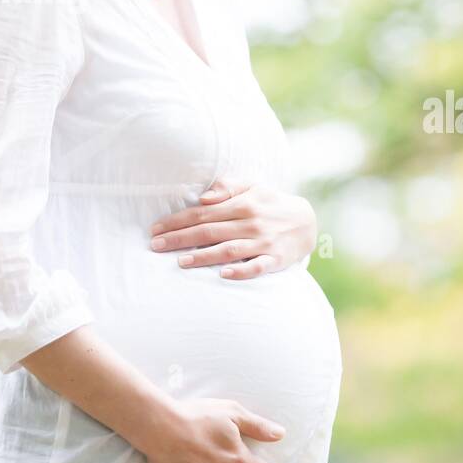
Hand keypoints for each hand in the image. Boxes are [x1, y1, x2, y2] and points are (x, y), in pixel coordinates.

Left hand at [148, 178, 317, 278]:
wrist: (308, 221)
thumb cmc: (271, 204)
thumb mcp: (253, 187)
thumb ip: (228, 187)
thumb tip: (204, 197)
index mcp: (243, 204)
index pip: (203, 213)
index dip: (177, 221)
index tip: (155, 229)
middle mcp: (251, 223)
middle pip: (210, 231)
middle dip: (180, 239)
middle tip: (156, 246)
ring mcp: (264, 242)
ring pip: (229, 250)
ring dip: (204, 257)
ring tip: (180, 262)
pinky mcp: (275, 260)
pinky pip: (257, 267)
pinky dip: (241, 271)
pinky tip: (223, 275)